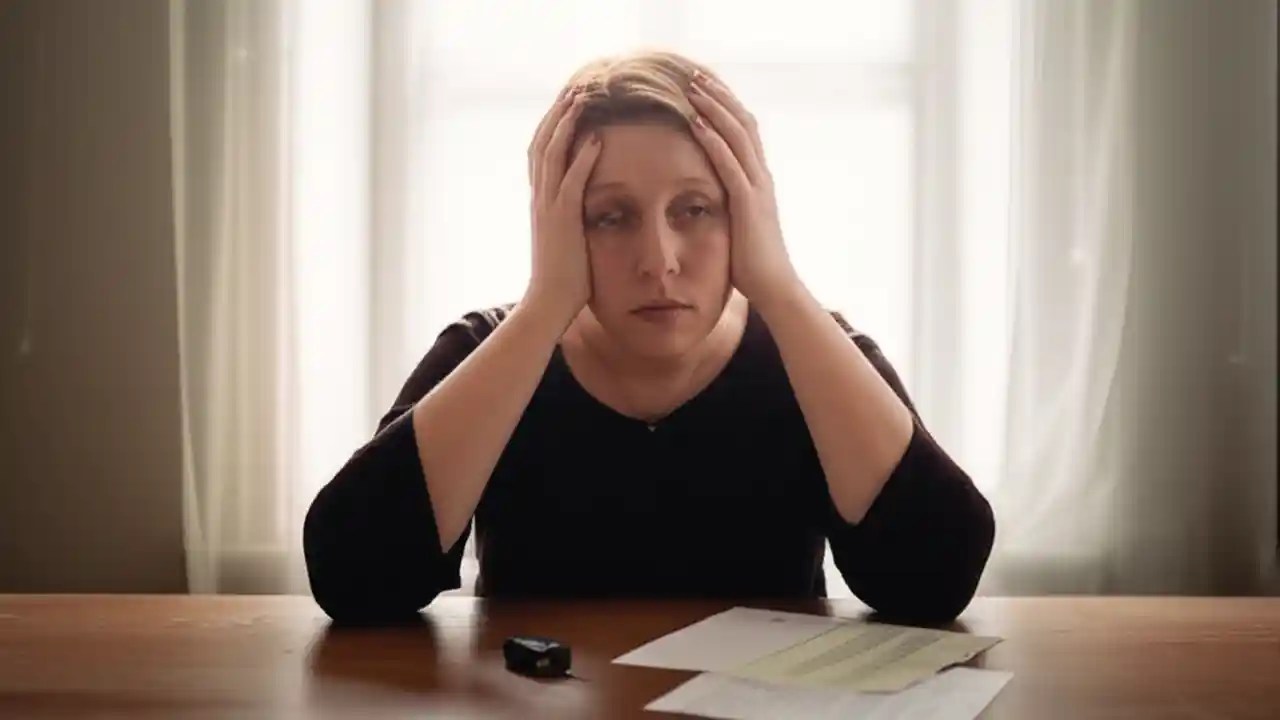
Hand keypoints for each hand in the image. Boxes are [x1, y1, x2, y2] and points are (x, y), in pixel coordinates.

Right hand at [523, 86, 601, 329]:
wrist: (547, 305)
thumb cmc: (564, 280)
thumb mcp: (566, 240)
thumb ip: (571, 219)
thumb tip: (585, 208)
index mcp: (541, 201)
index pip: (542, 153)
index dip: (553, 125)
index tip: (569, 103)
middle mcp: (540, 199)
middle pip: (543, 143)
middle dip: (558, 114)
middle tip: (575, 88)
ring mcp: (548, 209)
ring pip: (552, 155)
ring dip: (568, 125)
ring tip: (584, 100)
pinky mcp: (561, 223)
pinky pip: (572, 183)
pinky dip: (583, 159)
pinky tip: (597, 140)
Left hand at [685, 73, 801, 307]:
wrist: (776, 287)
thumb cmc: (753, 262)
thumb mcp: (740, 224)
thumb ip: (730, 204)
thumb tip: (710, 196)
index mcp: (760, 180)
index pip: (745, 131)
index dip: (727, 106)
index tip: (705, 88)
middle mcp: (762, 177)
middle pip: (743, 122)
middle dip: (719, 97)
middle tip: (695, 75)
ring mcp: (758, 188)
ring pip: (737, 136)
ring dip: (714, 108)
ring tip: (692, 88)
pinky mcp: (748, 204)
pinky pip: (729, 164)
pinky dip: (712, 140)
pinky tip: (696, 123)